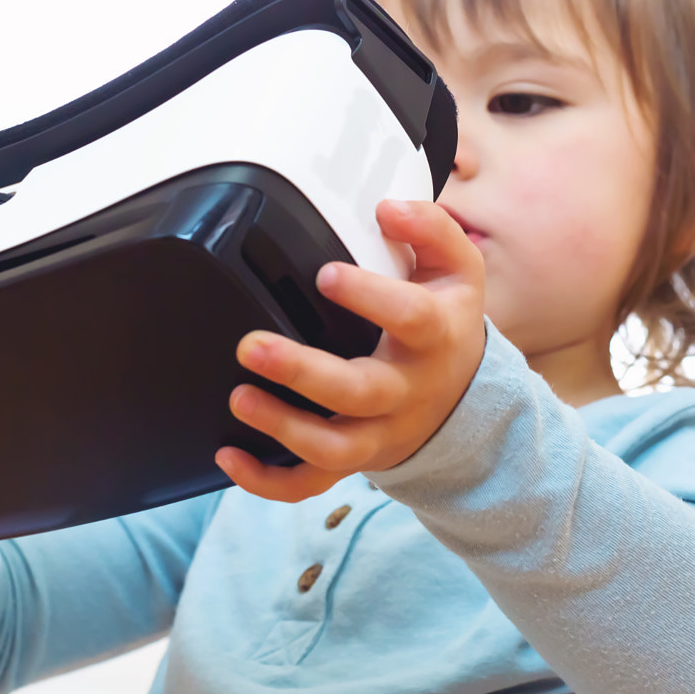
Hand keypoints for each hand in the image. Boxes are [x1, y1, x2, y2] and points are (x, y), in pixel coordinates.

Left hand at [217, 199, 486, 502]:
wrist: (464, 398)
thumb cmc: (446, 322)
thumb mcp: (458, 269)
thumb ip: (430, 228)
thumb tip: (388, 209)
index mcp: (433, 336)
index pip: (410, 318)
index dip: (369, 298)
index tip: (325, 273)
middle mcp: (406, 391)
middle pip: (358, 392)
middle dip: (304, 373)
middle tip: (251, 346)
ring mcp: (379, 433)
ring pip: (334, 448)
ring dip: (283, 428)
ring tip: (239, 398)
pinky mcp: (355, 460)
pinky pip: (312, 484)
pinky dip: (269, 481)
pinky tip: (230, 456)